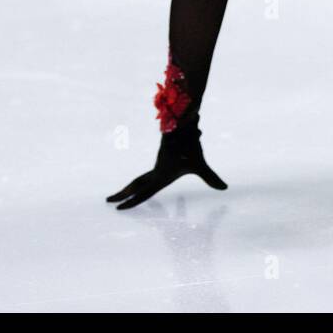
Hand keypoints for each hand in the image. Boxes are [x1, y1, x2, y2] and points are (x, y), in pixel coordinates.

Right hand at [106, 121, 226, 209]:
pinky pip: (148, 174)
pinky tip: (139, 185)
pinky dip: (139, 181)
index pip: (144, 192)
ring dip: (129, 187)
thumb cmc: (190, 144)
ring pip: (139, 178)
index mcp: (161, 176)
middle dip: (122, 194)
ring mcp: (158, 165)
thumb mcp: (199, 164)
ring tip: (119, 194)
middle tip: (108, 201)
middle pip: (135, 185)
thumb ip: (210, 177)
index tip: (118, 209)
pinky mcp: (162, 159)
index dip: (132, 202)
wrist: (181, 123)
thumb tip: (225, 188)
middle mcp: (156, 171)